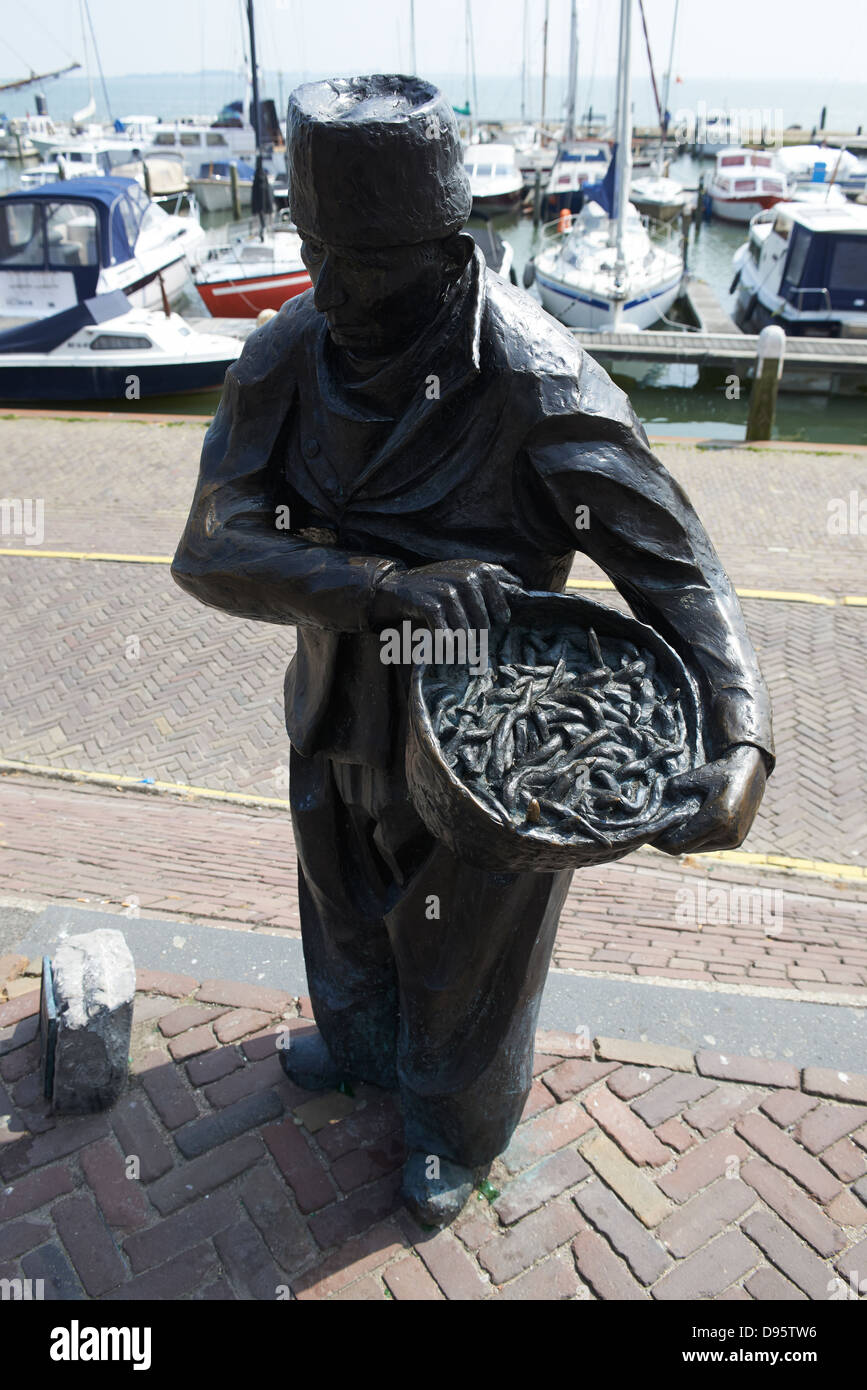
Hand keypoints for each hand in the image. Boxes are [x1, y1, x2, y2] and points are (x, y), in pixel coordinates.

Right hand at [371, 560, 521, 632]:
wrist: (396, 588)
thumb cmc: (437, 585)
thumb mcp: (464, 574)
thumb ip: (492, 578)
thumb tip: (521, 585)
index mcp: (475, 569)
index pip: (500, 590)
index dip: (502, 609)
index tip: (502, 622)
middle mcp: (463, 577)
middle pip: (483, 619)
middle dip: (479, 635)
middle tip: (475, 644)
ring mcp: (446, 590)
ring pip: (465, 630)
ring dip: (462, 644)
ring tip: (460, 650)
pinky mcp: (429, 604)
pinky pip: (445, 632)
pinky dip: (445, 644)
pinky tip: (444, 647)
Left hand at [652, 745, 766, 855]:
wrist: (752, 771)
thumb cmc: (721, 771)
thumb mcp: (695, 777)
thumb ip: (674, 791)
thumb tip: (657, 805)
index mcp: (717, 819)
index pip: (678, 843)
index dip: (659, 841)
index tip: (647, 831)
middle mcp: (727, 834)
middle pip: (685, 848)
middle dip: (669, 839)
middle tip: (656, 828)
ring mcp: (733, 840)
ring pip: (696, 848)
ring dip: (684, 839)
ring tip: (672, 825)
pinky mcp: (736, 841)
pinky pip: (709, 845)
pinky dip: (697, 838)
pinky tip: (690, 825)